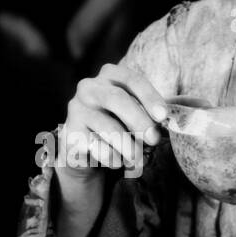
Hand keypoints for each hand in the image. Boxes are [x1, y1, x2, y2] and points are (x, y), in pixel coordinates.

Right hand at [57, 62, 169, 180]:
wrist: (83, 147)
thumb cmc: (117, 123)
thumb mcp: (133, 112)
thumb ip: (148, 114)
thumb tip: (165, 127)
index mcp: (109, 75)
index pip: (131, 79)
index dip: (149, 97)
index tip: (163, 116)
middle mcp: (89, 88)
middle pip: (117, 99)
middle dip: (139, 121)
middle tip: (154, 139)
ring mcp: (77, 110)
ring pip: (108, 128)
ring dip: (129, 146)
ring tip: (137, 157)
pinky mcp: (70, 134)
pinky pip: (98, 148)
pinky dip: (113, 158)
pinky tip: (116, 161)